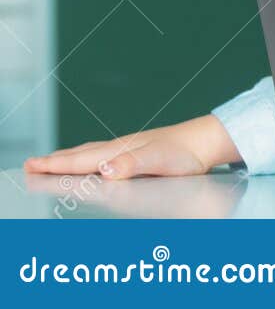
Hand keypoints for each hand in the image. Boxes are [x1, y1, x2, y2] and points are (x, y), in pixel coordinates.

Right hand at [24, 115, 240, 179]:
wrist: (206, 141)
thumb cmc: (184, 152)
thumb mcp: (157, 160)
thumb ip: (131, 164)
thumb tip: (104, 169)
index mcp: (118, 151)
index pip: (80, 160)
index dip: (55, 165)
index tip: (32, 166)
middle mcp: (120, 149)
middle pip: (80, 154)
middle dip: (54, 160)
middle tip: (31, 164)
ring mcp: (129, 150)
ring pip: (91, 153)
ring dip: (69, 158)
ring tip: (53, 161)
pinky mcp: (138, 154)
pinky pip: (104, 156)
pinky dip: (89, 159)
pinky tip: (93, 163)